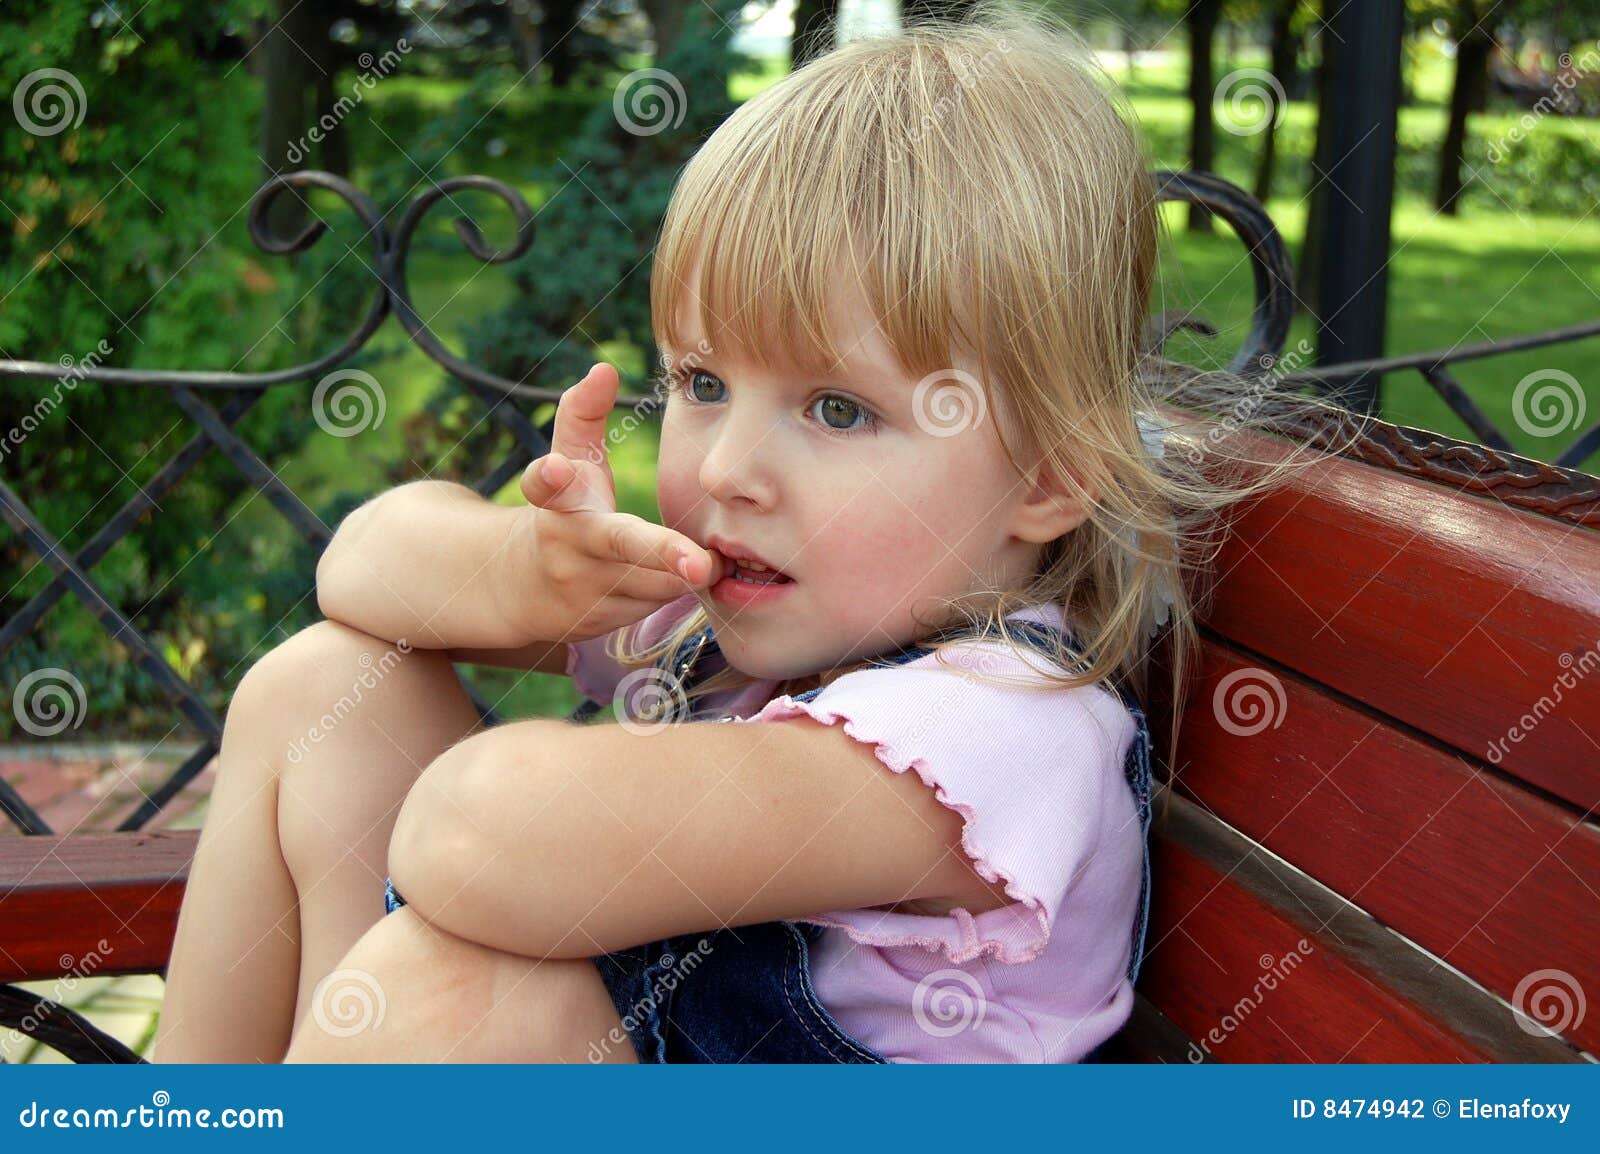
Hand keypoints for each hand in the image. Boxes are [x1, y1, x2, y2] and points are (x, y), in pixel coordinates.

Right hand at [513, 363, 725, 641]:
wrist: (523, 586)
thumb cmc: (567, 507)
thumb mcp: (569, 459)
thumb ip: (583, 413)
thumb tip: (603, 367)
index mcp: (557, 501)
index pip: (544, 484)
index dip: (548, 477)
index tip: (555, 469)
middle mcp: (568, 546)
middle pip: (621, 547)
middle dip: (662, 554)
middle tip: (702, 564)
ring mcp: (587, 588)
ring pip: (658, 579)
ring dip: (687, 567)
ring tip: (702, 554)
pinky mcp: (607, 621)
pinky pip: (662, 601)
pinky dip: (682, 587)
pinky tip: (686, 574)